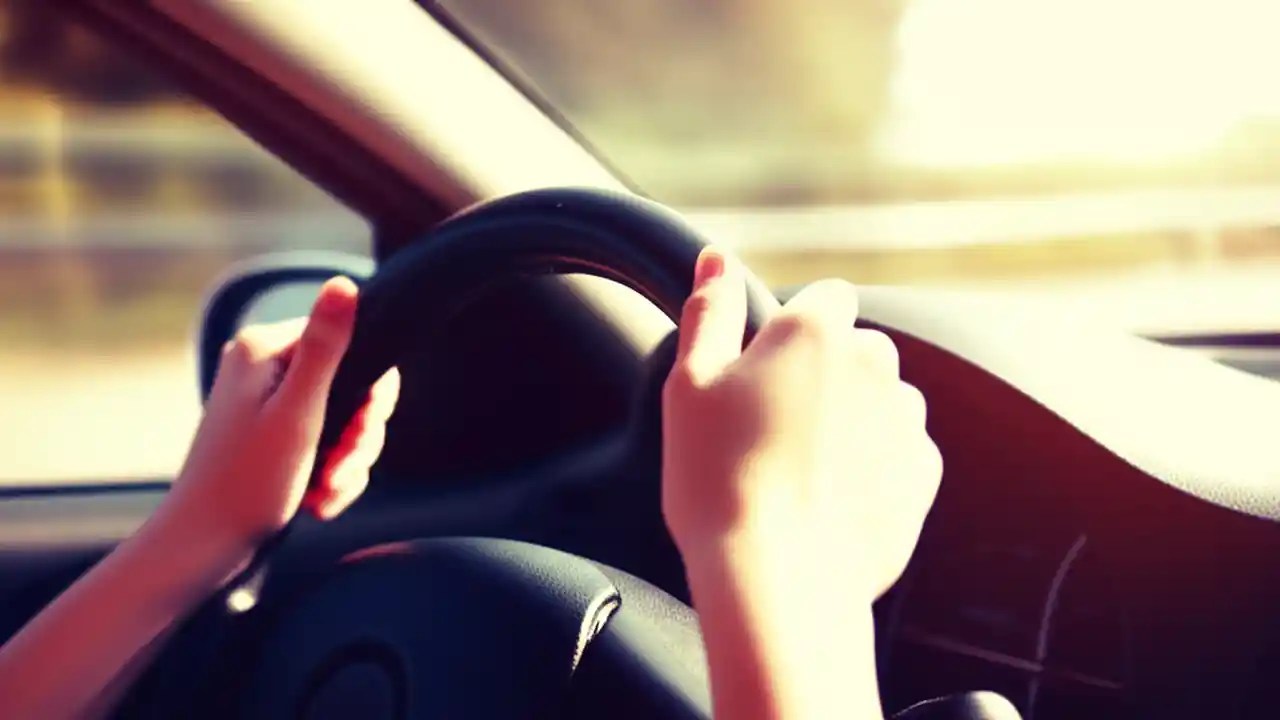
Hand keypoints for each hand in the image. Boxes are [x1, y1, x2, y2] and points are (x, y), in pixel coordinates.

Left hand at [163, 277, 399, 561]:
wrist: (203, 547)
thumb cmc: (247, 484)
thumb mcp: (297, 413)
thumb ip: (326, 348)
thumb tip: (344, 282)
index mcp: (264, 349)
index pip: (352, 345)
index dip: (372, 394)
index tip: (362, 433)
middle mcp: (264, 367)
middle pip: (353, 386)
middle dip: (358, 438)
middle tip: (340, 472)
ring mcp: (267, 401)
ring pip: (344, 420)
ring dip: (346, 464)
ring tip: (325, 495)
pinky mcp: (273, 434)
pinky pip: (325, 443)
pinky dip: (329, 474)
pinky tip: (317, 501)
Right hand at [662, 248, 940, 603]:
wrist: (776, 579)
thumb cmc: (718, 479)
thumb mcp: (690, 384)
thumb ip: (710, 310)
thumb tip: (716, 257)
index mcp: (815, 331)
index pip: (827, 297)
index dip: (795, 329)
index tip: (766, 372)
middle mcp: (874, 364)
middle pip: (857, 349)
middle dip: (827, 374)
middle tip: (772, 428)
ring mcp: (906, 420)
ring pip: (884, 400)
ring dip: (855, 419)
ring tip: (802, 470)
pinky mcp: (923, 475)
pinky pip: (901, 452)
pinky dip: (875, 466)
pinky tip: (831, 498)